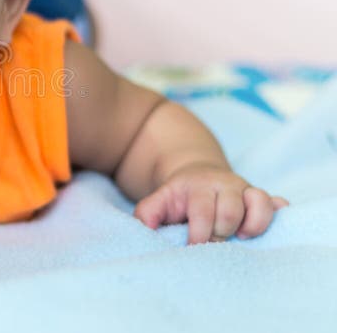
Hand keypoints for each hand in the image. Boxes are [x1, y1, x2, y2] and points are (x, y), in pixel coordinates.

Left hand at [133, 163, 289, 244]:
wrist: (198, 174)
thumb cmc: (178, 197)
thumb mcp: (158, 201)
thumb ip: (147, 214)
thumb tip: (145, 230)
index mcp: (197, 187)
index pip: (202, 211)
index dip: (198, 234)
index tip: (192, 249)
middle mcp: (224, 184)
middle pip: (230, 210)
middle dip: (221, 234)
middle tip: (213, 245)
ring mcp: (245, 189)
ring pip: (259, 202)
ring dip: (251, 226)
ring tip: (240, 237)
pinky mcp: (261, 196)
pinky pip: (277, 203)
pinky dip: (276, 215)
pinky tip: (263, 229)